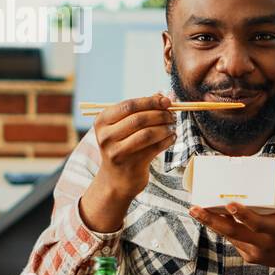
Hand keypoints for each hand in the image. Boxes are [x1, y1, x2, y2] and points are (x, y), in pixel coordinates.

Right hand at [80, 94, 175, 231]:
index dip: (151, 101)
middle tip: (172, 115)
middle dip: (160, 114)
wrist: (116, 179)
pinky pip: (155, 147)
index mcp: (102, 121)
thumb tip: (165, 95)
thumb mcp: (124, 127)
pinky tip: (172, 137)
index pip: (129, 105)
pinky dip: (168, 139)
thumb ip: (142, 110)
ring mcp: (117, 152)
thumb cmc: (123, 146)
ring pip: (148, 133)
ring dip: (165, 127)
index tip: (166, 101)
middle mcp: (106, 136)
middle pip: (139, 119)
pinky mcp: (132, 164)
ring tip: (172, 126)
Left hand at [188, 166, 274, 274]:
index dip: (243, 215)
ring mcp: (255, 252)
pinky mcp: (249, 257)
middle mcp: (264, 244)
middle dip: (212, 220)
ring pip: (229, 236)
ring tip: (196, 210)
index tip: (230, 204)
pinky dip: (224, 228)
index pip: (257, 224)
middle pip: (233, 233)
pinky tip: (212, 216)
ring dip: (212, 223)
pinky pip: (234, 240)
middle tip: (194, 208)